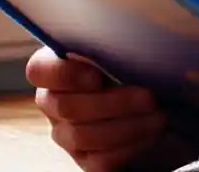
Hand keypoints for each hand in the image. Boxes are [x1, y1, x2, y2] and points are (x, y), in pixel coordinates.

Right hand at [26, 46, 167, 170]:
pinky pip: (101, 160)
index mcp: (57, 68)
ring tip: (159, 116)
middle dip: (113, 103)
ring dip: (127, 126)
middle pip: (65, 107)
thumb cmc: (135, 66)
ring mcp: (67, 134)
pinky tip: (153, 132)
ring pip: (83, 136)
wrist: (154, 101)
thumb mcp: (125, 49)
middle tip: (148, 97)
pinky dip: (131, 146)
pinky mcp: (87, 160)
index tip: (97, 76)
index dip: (65, 75)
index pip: (39, 70)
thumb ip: (118, 44)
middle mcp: (54, 103)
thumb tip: (136, 38)